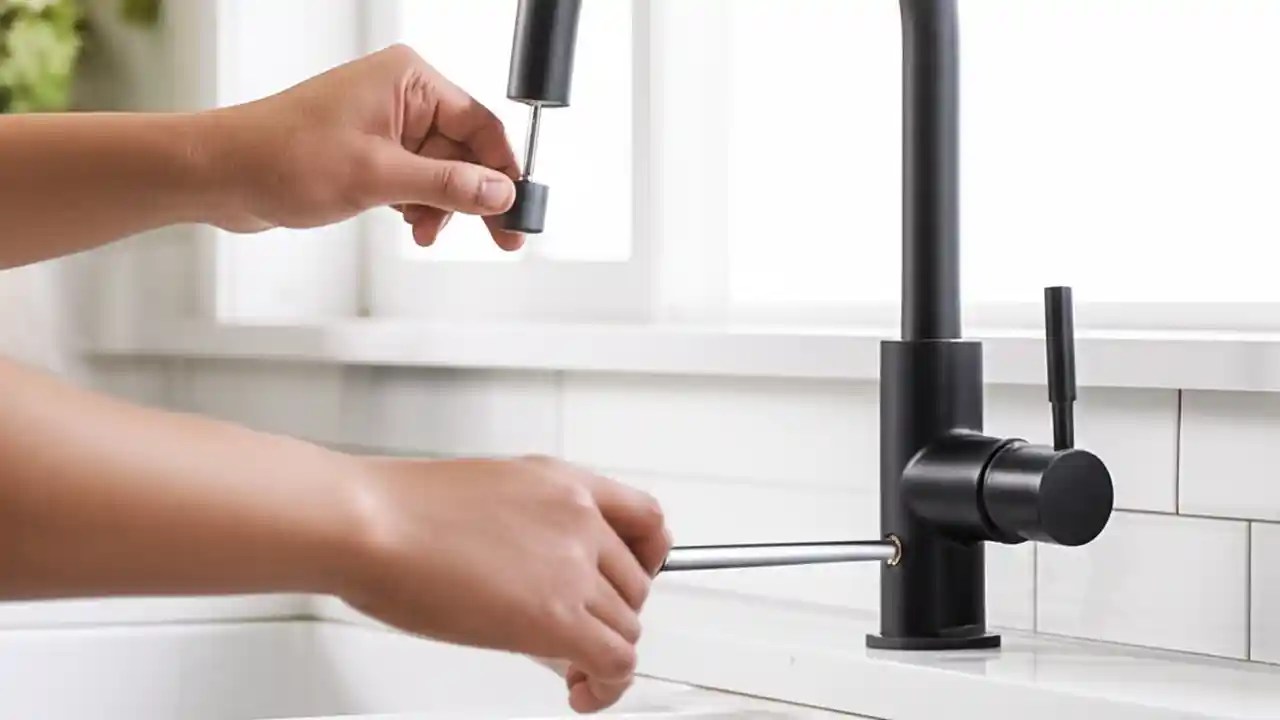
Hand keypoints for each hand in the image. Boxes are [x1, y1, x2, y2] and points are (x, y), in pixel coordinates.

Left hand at [209, 44, 524, 249]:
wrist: (220, 174)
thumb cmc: (282, 156)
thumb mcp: (379, 176)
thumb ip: (448, 185)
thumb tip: (500, 193)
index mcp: (408, 80)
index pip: (481, 124)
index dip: (504, 171)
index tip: (518, 211)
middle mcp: (400, 95)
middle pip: (466, 150)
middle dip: (474, 196)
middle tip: (501, 238)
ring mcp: (384, 124)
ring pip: (442, 170)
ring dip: (442, 206)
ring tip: (426, 232)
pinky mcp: (368, 151)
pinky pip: (414, 179)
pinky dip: (418, 205)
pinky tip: (410, 224)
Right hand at [341, 456, 672, 713]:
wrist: (367, 523)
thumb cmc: (399, 511)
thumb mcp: (490, 495)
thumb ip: (533, 528)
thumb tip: (543, 577)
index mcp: (564, 483)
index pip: (647, 519)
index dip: (647, 560)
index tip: (631, 581)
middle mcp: (579, 519)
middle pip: (636, 584)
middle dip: (610, 615)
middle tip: (575, 635)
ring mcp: (571, 566)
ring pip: (627, 626)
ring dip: (602, 653)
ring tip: (569, 667)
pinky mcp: (556, 617)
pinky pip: (617, 662)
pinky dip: (608, 687)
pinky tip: (580, 692)